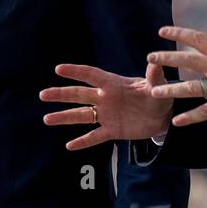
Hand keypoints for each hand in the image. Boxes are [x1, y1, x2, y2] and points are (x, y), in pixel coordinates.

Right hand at [40, 63, 173, 148]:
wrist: (163, 116)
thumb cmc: (159, 96)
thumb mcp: (158, 86)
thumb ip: (154, 76)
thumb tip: (155, 61)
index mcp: (113, 84)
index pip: (91, 75)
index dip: (76, 72)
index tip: (58, 69)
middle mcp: (105, 99)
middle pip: (79, 95)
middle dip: (61, 95)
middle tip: (43, 95)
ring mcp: (107, 115)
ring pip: (81, 116)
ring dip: (64, 117)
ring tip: (47, 119)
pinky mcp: (112, 131)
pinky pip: (95, 136)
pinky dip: (83, 142)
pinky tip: (69, 146)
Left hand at [145, 26, 206, 125]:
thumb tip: (205, 49)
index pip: (199, 38)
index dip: (179, 33)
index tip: (162, 31)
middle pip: (190, 59)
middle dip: (168, 58)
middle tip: (150, 57)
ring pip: (193, 87)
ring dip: (172, 90)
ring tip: (155, 92)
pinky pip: (206, 112)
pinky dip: (190, 117)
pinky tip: (176, 121)